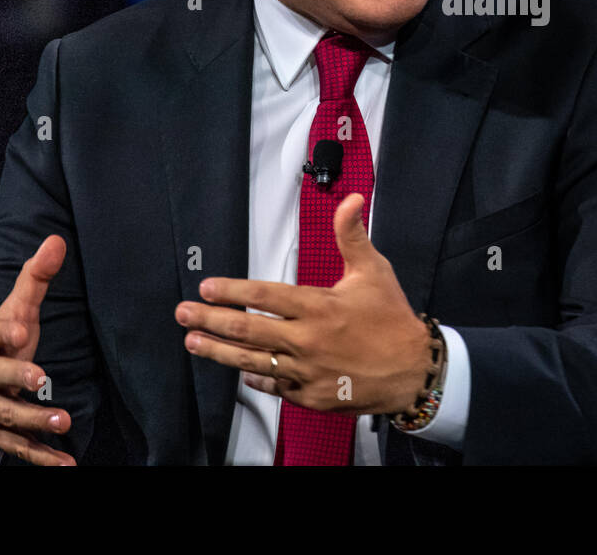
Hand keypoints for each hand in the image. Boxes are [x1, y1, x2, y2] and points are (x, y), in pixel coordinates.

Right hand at [0, 235, 76, 465]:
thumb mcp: (14, 313)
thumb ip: (34, 279)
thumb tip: (56, 239)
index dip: (1, 333)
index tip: (21, 331)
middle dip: (13, 377)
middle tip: (40, 376)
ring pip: (5, 417)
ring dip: (33, 420)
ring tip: (63, 422)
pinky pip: (17, 448)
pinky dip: (42, 458)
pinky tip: (67, 464)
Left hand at [176, 193, 433, 415]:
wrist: (413, 370)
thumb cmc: (392, 319)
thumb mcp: (373, 271)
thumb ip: (351, 236)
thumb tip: (349, 200)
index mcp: (319, 307)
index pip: (264, 296)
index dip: (231, 291)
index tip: (208, 287)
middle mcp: (307, 340)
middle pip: (247, 330)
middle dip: (210, 320)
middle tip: (184, 313)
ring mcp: (306, 372)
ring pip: (252, 361)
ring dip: (218, 351)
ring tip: (193, 342)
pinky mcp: (310, 395)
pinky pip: (274, 386)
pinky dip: (254, 378)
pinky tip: (239, 371)